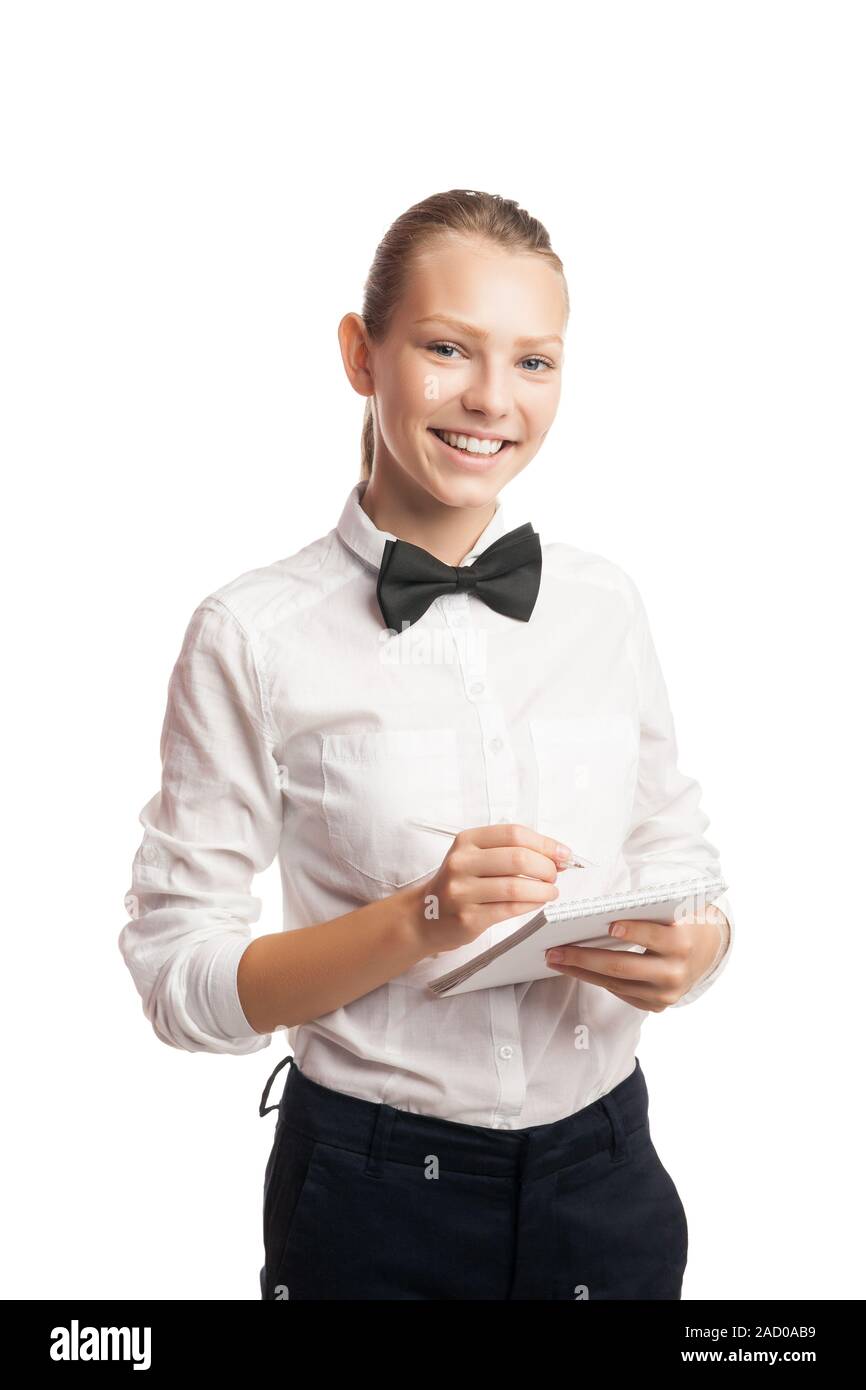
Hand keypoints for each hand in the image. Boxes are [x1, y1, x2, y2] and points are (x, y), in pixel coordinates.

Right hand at [409, 823, 569, 957]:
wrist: (425, 916)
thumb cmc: (460, 884)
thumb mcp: (476, 856)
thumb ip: (511, 851)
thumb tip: (557, 854)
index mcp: (467, 841)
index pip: (514, 833)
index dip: (545, 843)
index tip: (563, 854)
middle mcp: (462, 863)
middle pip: (518, 858)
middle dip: (547, 867)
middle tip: (555, 874)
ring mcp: (462, 891)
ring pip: (516, 887)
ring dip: (543, 889)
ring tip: (550, 891)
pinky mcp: (468, 917)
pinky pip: (510, 909)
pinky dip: (532, 904)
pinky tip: (538, 902)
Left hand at [544, 905, 728, 1011]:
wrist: (707, 952)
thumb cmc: (680, 922)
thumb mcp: (674, 911)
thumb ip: (648, 911)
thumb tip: (602, 913)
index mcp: (682, 943)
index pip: (654, 936)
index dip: (633, 931)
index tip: (609, 925)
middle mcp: (675, 972)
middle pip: (623, 966)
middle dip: (584, 958)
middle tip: (555, 949)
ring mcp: (665, 994)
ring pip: (616, 983)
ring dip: (581, 971)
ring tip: (556, 959)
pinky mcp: (656, 1005)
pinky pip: (620, 992)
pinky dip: (596, 979)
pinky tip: (575, 969)